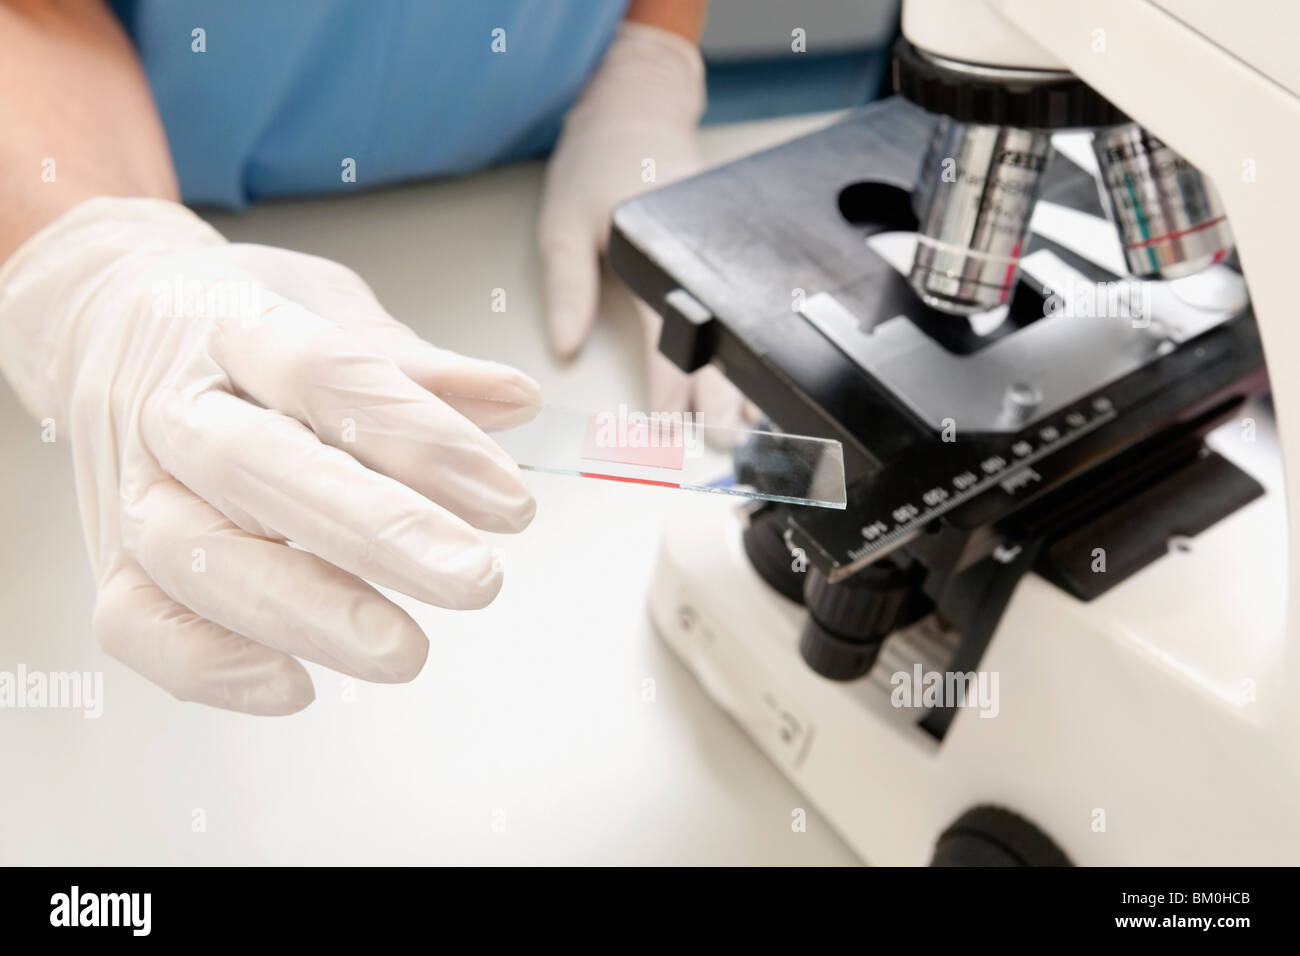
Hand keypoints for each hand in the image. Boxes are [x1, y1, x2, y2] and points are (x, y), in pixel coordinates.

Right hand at [0, 198, 539, 714]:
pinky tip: (296, 686)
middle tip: (474, 582)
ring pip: (188, 553)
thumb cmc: (236, 324)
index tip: (509, 502)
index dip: (419, 437)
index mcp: (228, 319)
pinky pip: (132, 621)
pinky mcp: (108, 555)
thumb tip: (518, 401)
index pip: (322, 372)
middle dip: (373, 533)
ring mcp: (126, 481)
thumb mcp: (326, 304)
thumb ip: (417, 365)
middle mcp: (165, 400)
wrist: (100, 319)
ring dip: (302, 612)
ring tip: (404, 654)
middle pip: (252, 466)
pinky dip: (208, 665)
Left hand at [538, 23, 757, 431]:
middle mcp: (700, 258)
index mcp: (659, 255)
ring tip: (751, 431)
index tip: (670, 427)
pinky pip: (742, 313)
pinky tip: (753, 389)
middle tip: (726, 443)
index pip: (670, 340)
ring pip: (741, 333)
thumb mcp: (563, 223)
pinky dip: (748, 356)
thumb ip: (567, 287)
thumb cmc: (599, 161)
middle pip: (719, 344)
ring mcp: (723, 255)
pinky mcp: (729, 254)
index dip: (671, 390)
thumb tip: (565, 345)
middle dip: (723, 400)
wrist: (638, 107)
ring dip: (745, 385)